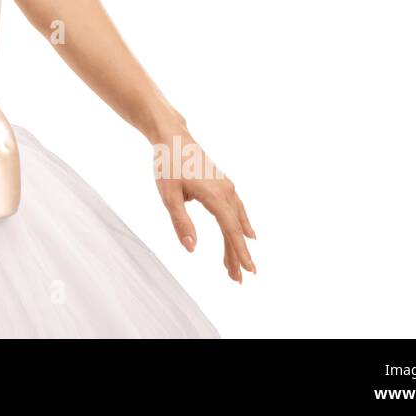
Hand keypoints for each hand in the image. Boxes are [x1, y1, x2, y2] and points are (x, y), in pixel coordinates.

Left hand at [151, 125, 257, 282]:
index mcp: (214, 195)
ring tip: (237, 265)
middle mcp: (226, 191)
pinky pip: (236, 209)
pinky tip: (247, 233)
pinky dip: (241, 224)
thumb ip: (180, 222)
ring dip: (237, 242)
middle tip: (238, 279)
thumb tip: (192, 249)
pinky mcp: (222, 183)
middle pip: (235, 228)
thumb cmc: (167, 164)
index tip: (248, 271)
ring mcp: (226, 186)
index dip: (239, 252)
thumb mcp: (168, 196)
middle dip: (237, 254)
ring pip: (236, 220)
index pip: (231, 230)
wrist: (172, 136)